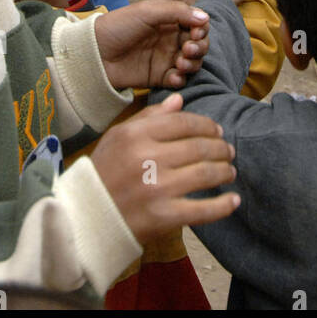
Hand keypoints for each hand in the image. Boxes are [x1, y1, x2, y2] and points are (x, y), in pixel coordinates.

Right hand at [90, 93, 239, 242]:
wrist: (83, 218)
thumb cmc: (103, 173)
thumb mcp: (118, 137)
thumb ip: (150, 117)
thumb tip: (180, 100)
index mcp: (136, 135)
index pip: (185, 122)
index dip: (207, 126)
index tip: (217, 131)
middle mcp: (148, 159)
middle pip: (200, 147)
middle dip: (221, 148)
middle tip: (229, 151)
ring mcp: (156, 188)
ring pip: (206, 174)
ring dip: (225, 171)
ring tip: (230, 172)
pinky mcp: (163, 217)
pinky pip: (203, 210)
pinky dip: (223, 205)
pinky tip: (233, 200)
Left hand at [94, 0, 210, 90]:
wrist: (94, 53)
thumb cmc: (118, 25)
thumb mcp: (147, 11)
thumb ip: (177, 11)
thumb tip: (205, 18)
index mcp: (170, 18)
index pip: (196, 22)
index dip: (201, 27)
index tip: (196, 31)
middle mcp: (171, 37)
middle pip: (199, 43)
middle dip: (200, 46)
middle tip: (188, 49)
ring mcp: (166, 57)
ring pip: (193, 62)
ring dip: (193, 63)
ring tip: (180, 63)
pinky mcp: (159, 76)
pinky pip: (178, 79)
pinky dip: (180, 79)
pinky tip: (173, 76)